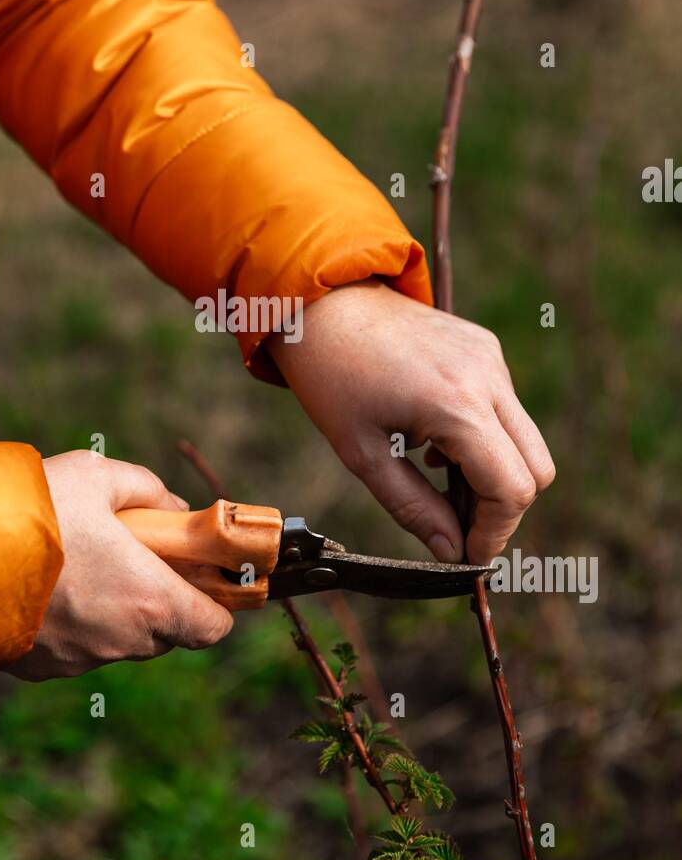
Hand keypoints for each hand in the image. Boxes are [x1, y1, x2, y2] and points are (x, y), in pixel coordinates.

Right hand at [10, 452, 232, 679]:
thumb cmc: (33, 511)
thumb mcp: (97, 475)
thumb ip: (146, 488)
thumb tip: (170, 507)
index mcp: (150, 599)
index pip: (211, 628)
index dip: (213, 605)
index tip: (199, 577)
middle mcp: (121, 641)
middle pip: (164, 634)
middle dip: (158, 600)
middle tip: (135, 559)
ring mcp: (78, 660)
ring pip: (117, 641)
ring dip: (113, 611)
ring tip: (80, 565)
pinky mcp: (40, 669)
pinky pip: (72, 648)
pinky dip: (71, 623)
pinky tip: (45, 587)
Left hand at [267, 280, 553, 564]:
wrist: (322, 302)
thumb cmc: (332, 377)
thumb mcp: (363, 454)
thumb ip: (413, 508)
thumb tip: (451, 553)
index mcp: (456, 405)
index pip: (511, 489)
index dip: (494, 533)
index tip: (468, 557)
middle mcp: (487, 377)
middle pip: (537, 469)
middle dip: (503, 509)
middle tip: (458, 527)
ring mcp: (491, 358)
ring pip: (525, 440)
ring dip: (495, 473)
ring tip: (438, 481)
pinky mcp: (486, 347)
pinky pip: (506, 408)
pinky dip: (485, 438)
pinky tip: (436, 442)